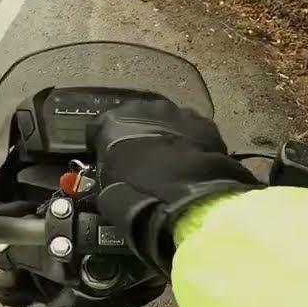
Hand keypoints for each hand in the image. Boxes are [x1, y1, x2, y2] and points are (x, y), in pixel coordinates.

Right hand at [88, 99, 256, 275]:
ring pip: (167, 121)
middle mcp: (145, 108)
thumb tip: (110, 184)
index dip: (103, 145)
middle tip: (141, 159)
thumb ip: (108, 178)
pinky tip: (192, 159)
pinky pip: (192, 130)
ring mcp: (178, 112)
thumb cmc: (139, 195)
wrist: (190, 198)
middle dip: (138, 135)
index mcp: (113, 122)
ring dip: (166, 136)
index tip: (106, 159)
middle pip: (137, 118)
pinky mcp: (206, 124)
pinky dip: (190, 141)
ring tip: (169, 160)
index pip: (100, 127)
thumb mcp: (109, 191)